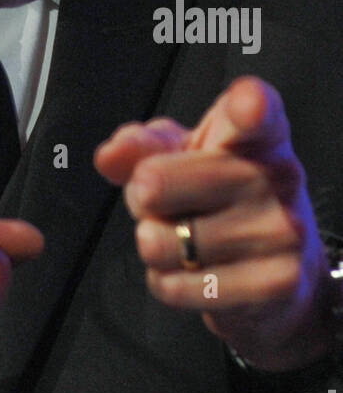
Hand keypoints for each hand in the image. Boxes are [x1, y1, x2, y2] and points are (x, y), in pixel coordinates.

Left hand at [94, 76, 335, 370]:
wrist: (281, 273)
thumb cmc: (220, 196)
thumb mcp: (182, 156)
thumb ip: (142, 146)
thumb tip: (109, 156)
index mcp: (258, 132)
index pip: (256, 110)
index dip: (248, 107)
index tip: (246, 108)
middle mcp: (278, 175)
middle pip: (154, 183)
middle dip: (139, 197)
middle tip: (161, 202)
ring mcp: (283, 232)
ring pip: (159, 242)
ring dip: (152, 244)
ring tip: (181, 238)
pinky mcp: (278, 284)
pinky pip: (174, 286)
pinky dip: (166, 282)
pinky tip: (193, 271)